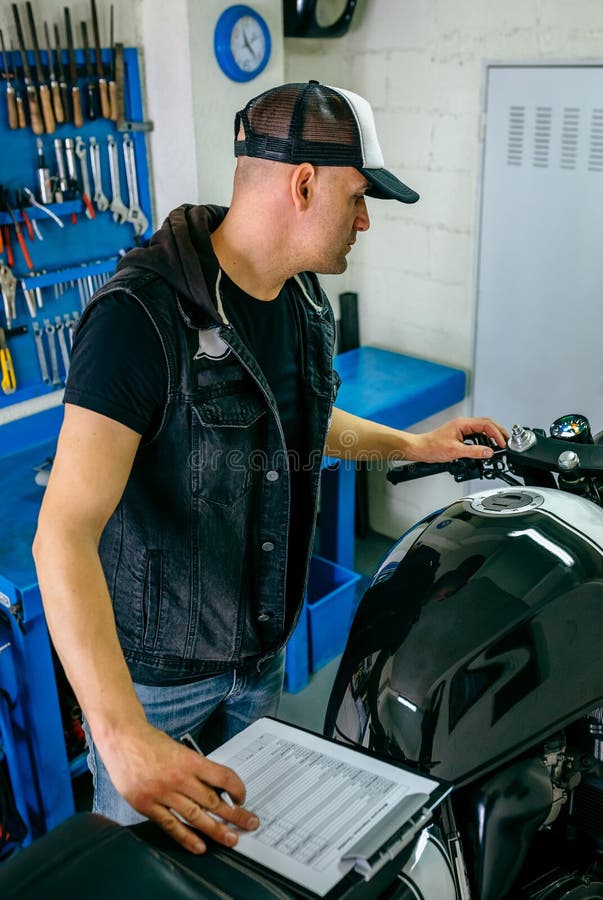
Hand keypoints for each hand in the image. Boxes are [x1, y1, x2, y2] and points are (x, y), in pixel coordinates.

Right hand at [99, 722, 258, 853]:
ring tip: (230, 839)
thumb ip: (194, 767)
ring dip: (215, 829)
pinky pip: (170, 825)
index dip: (237, 789)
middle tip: (248, 823)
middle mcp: (178, 777)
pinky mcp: (147, 805)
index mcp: (189, 760)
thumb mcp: (179, 749)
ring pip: (195, 816)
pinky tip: (199, 846)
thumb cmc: (149, 741)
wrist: (122, 738)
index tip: (242, 798)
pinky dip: (186, 837)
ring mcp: (162, 793)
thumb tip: (214, 787)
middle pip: (213, 800)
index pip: (222, 777)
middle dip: (234, 814)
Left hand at [406, 416, 507, 463]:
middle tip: (506, 442)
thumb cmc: (432, 447)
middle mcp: (463, 424)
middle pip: (487, 424)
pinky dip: (484, 441)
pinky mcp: (460, 435)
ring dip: (491, 436)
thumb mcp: (455, 451)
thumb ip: (474, 451)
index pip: (486, 425)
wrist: (421, 449)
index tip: (502, 444)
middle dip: (498, 432)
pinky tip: (486, 448)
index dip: (497, 434)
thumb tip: (488, 452)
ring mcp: (462, 429)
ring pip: (482, 429)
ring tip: (498, 445)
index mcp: (463, 424)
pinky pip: (476, 435)